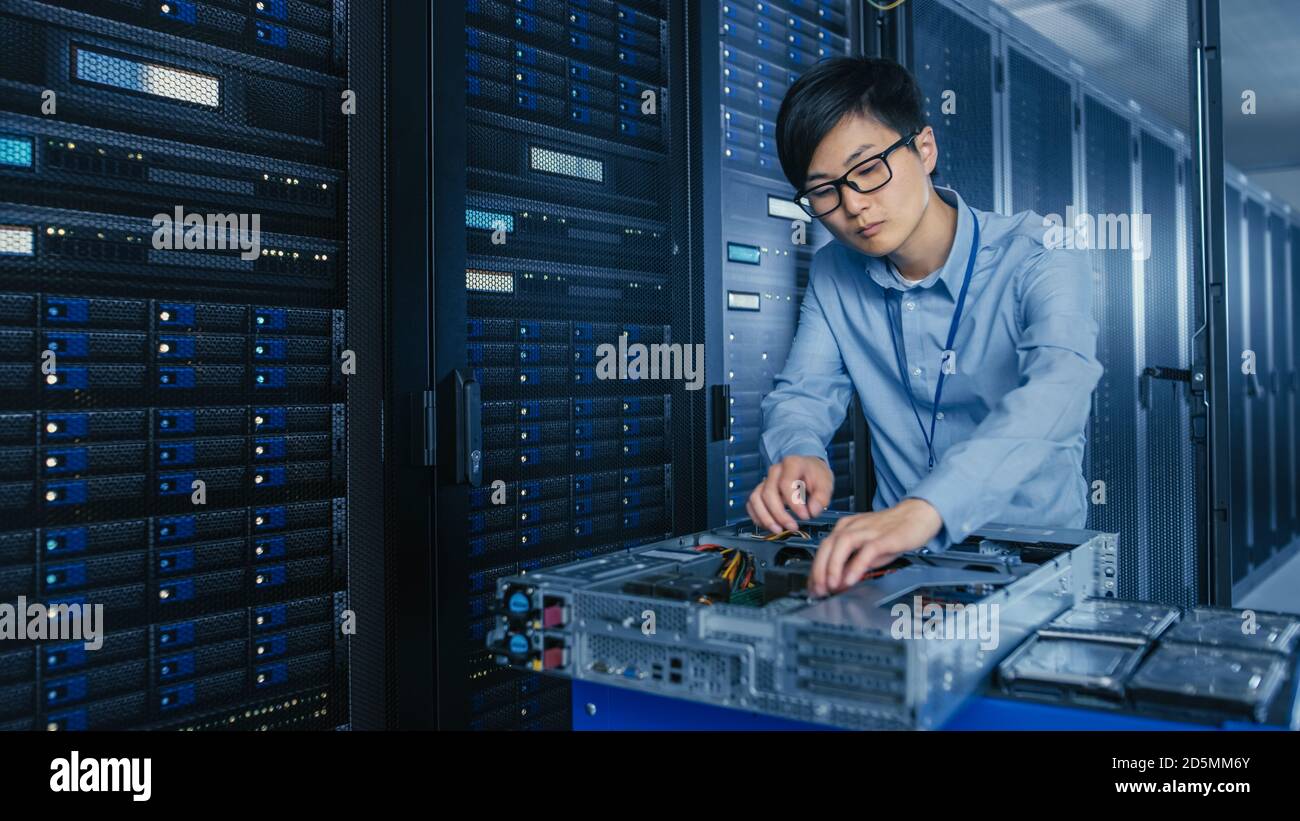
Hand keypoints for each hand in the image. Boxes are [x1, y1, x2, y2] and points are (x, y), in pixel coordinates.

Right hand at [746, 455, 833, 532]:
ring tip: (778, 530)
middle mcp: (774, 470)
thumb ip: (821, 497)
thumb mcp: (826, 482)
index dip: (794, 503)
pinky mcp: (760, 490)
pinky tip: (770, 526)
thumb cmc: (815, 476)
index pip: (786, 484)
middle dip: (779, 514)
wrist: (808, 468)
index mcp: (792, 464)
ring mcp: (765, 480)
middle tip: (793, 527)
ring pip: (756, 499)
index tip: (806, 516)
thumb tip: (813, 511)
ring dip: (765, 517)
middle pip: (768, 493)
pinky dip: (758, 517)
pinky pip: (752, 504)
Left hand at [807, 498, 943, 595]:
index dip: (815, 569)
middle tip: (818, 590)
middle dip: (819, 570)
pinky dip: (856, 565)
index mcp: (846, 528)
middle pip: (828, 545)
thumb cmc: (893, 532)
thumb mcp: (868, 551)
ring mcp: (869, 530)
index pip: (824, 548)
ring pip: (843, 544)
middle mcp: (854, 526)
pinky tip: (851, 579)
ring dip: (833, 567)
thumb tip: (838, 583)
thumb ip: (853, 564)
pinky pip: (867, 550)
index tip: (812, 587)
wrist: (918, 515)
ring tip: (831, 586)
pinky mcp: (885, 536)